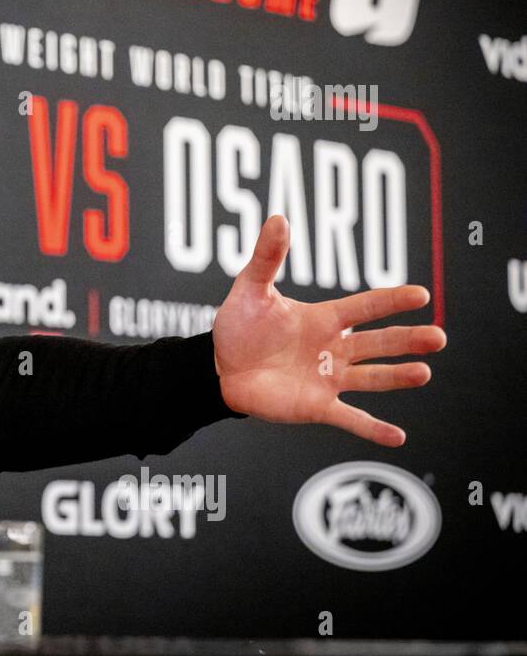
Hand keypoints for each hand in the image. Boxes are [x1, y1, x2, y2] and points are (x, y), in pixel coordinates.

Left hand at [212, 215, 445, 445]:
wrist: (217, 368)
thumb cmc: (237, 327)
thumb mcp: (250, 289)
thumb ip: (267, 258)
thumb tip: (277, 218)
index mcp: (323, 319)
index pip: (364, 307)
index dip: (391, 301)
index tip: (421, 295)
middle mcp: (333, 349)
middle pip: (378, 343)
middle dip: (407, 340)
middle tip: (437, 337)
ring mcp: (328, 379)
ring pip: (372, 378)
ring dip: (397, 377)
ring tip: (423, 372)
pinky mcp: (317, 406)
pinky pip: (350, 419)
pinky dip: (372, 428)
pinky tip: (398, 437)